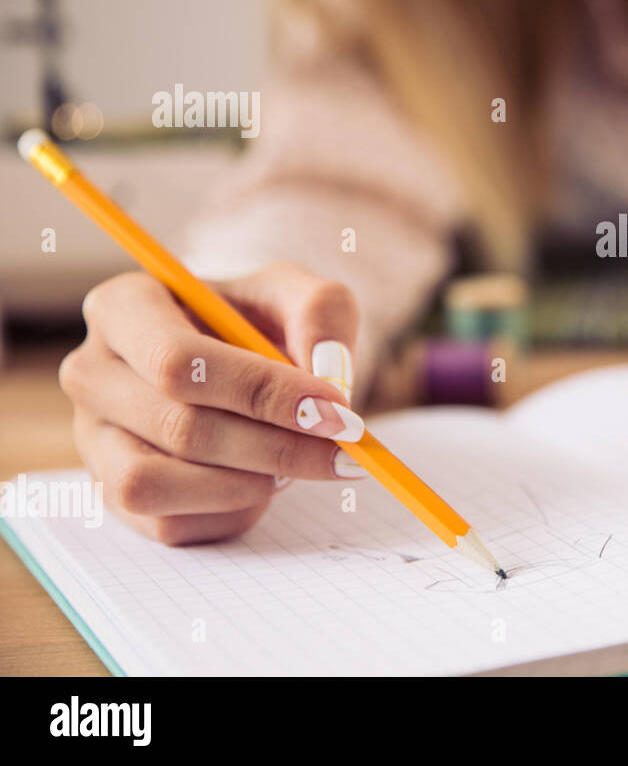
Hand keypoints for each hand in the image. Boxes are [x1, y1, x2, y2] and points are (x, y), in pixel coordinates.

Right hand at [59, 263, 365, 544]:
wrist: (238, 359)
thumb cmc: (257, 320)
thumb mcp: (295, 294)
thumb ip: (320, 311)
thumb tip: (329, 372)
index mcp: (124, 307)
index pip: (178, 361)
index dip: (262, 391)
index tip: (335, 409)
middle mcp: (92, 373)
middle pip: (178, 426)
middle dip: (275, 446)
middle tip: (344, 450)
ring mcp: (93, 439)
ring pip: (157, 484)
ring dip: (246, 484)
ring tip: (294, 463)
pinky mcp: (111, 493)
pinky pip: (168, 524)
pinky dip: (232, 511)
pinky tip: (263, 480)